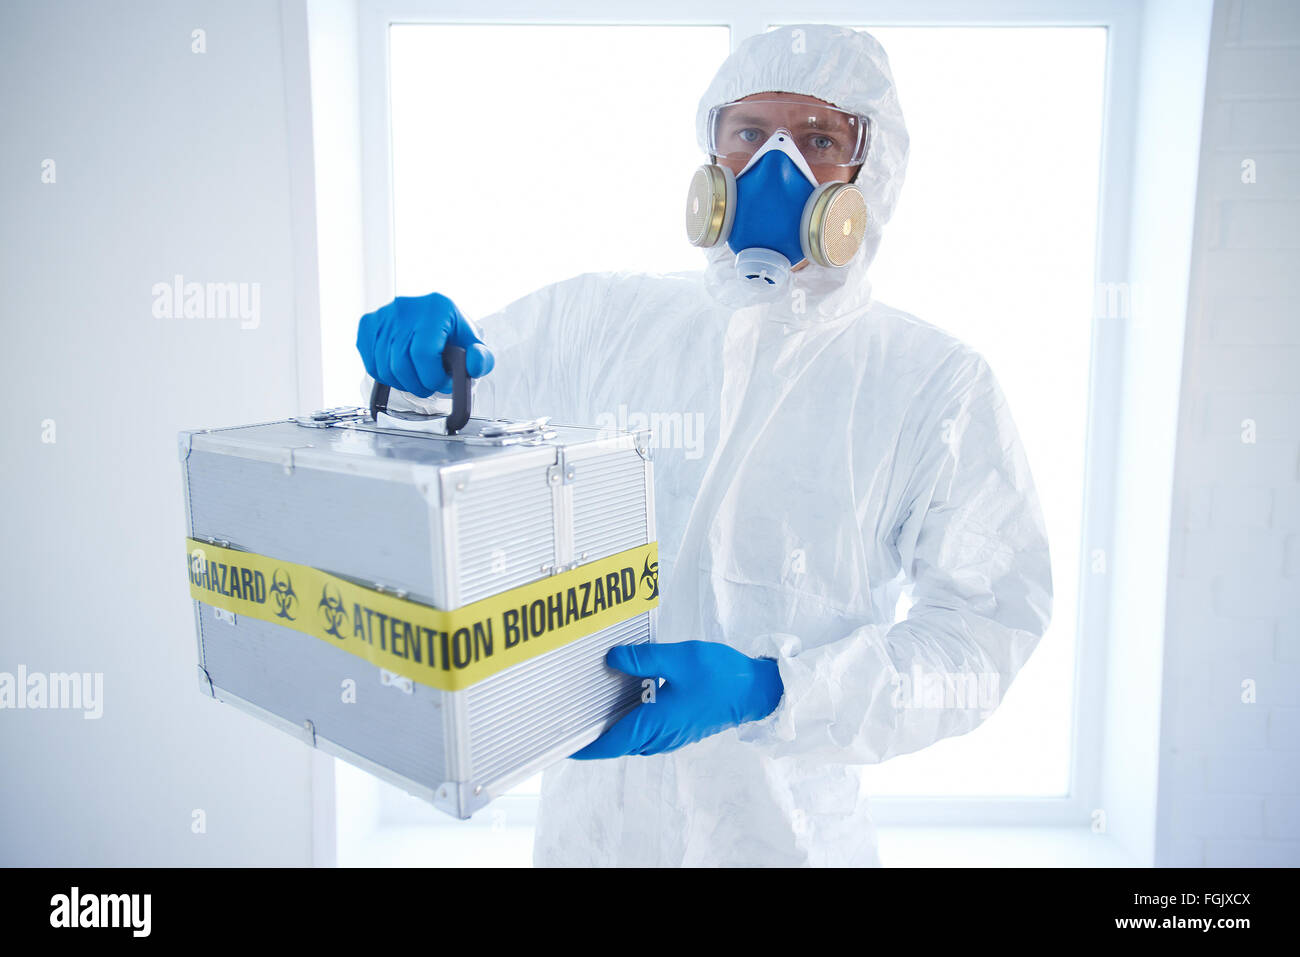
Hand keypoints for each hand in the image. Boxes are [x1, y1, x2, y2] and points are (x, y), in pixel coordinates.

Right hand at [356, 292, 494, 397]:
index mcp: (435, 308)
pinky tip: (402, 372)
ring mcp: (384, 315)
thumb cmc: (455, 335)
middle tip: (431, 386)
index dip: (432, 377)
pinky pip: (372, 364)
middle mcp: (406, 307)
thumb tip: (473, 364)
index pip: (423, 353)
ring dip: (403, 383)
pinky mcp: (368, 325)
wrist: (438, 321)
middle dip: (418, 385)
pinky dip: (387, 376)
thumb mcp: (476, 347)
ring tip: (418, 379)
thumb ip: (482, 359)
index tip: (442, 383)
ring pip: (384, 367)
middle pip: (401, 363)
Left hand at [572, 640, 783, 758]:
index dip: (582, 747)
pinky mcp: (678, 729)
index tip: (560, 744)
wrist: (755, 691)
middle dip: (592, 733)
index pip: (608, 744)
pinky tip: (626, 697)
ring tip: (591, 706)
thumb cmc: (721, 676)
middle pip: (615, 742)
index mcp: (654, 724)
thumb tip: (610, 659)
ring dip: (611, 726)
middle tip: (570, 714)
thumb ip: (642, 659)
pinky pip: (644, 731)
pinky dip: (629, 720)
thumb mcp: (679, 658)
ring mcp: (670, 735)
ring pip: (630, 737)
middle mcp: (659, 736)